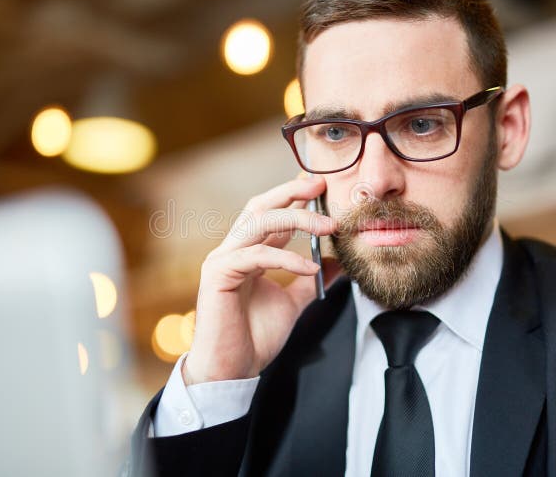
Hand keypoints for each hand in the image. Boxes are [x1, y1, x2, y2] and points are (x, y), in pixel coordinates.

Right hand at [183, 176, 341, 384]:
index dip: (296, 198)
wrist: (231, 370)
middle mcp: (233, 250)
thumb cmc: (255, 337)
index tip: (323, 188)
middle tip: (321, 184)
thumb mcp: (292, 303)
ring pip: (259, 222)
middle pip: (261, 206)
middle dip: (291, 192)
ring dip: (297, 219)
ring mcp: (223, 259)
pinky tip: (312, 267)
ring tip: (329, 227)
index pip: (272, 215)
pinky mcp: (218, 273)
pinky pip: (257, 255)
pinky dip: (288, 258)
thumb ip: (309, 281)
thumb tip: (337, 264)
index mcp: (249, 253)